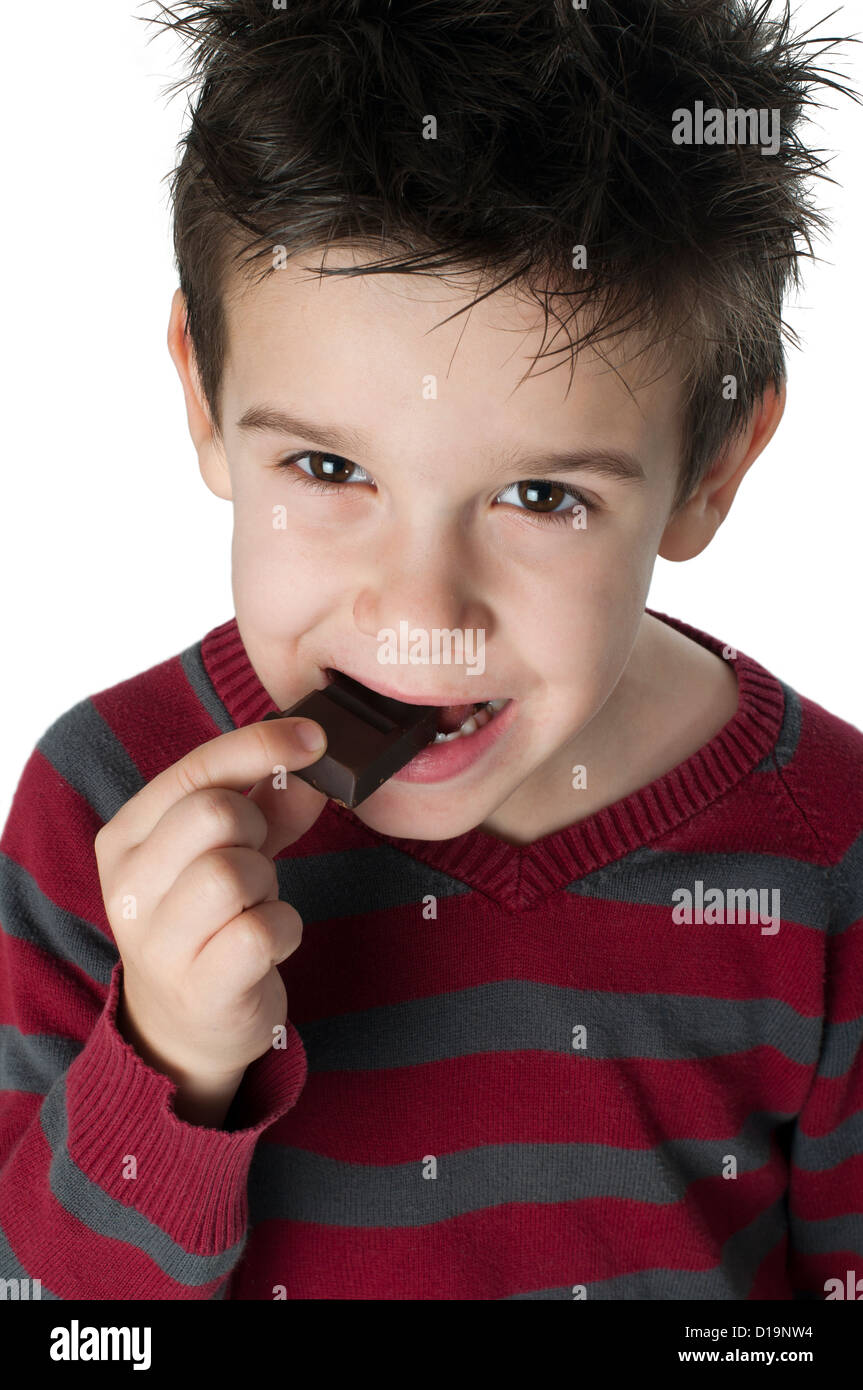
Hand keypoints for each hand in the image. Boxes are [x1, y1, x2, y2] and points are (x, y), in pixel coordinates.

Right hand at [95, 716, 327, 1123]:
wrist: (185, 1028)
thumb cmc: (209, 922)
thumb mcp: (229, 850)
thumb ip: (268, 801)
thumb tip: (314, 758)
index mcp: (126, 838)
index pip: (193, 770)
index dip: (260, 745)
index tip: (315, 738)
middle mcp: (128, 887)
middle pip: (214, 814)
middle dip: (257, 830)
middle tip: (256, 862)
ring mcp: (156, 943)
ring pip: (236, 872)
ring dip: (267, 884)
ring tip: (254, 906)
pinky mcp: (198, 988)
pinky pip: (262, 930)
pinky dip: (284, 929)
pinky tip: (270, 943)